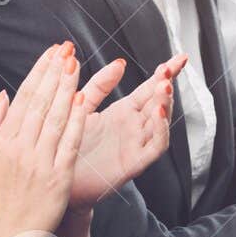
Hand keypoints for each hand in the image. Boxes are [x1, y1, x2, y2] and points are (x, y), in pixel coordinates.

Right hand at [0, 42, 85, 236]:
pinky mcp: (58, 177)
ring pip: (55, 117)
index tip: (51, 52)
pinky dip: (76, 120)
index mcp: (3, 141)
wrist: (10, 233)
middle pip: (40, 102)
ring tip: (75, 64)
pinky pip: (69, 142)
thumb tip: (4, 95)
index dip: (39, 72)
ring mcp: (40, 162)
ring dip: (66, 88)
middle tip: (67, 49)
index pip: (24, 97)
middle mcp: (20, 148)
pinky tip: (83, 100)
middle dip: (55, 72)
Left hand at [68, 53, 179, 208]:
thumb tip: (118, 63)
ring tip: (164, 87)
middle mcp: (134, 127)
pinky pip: (155, 146)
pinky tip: (158, 115)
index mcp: (123, 112)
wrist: (57, 179)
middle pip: (159, 102)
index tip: (178, 58)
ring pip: (161, 123)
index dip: (165, 73)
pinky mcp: (134, 162)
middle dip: (167, 85)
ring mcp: (136, 144)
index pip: (149, 88)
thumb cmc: (68, 145)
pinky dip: (161, 131)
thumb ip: (99, 85)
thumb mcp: (82, 107)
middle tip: (171, 68)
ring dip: (165, 105)